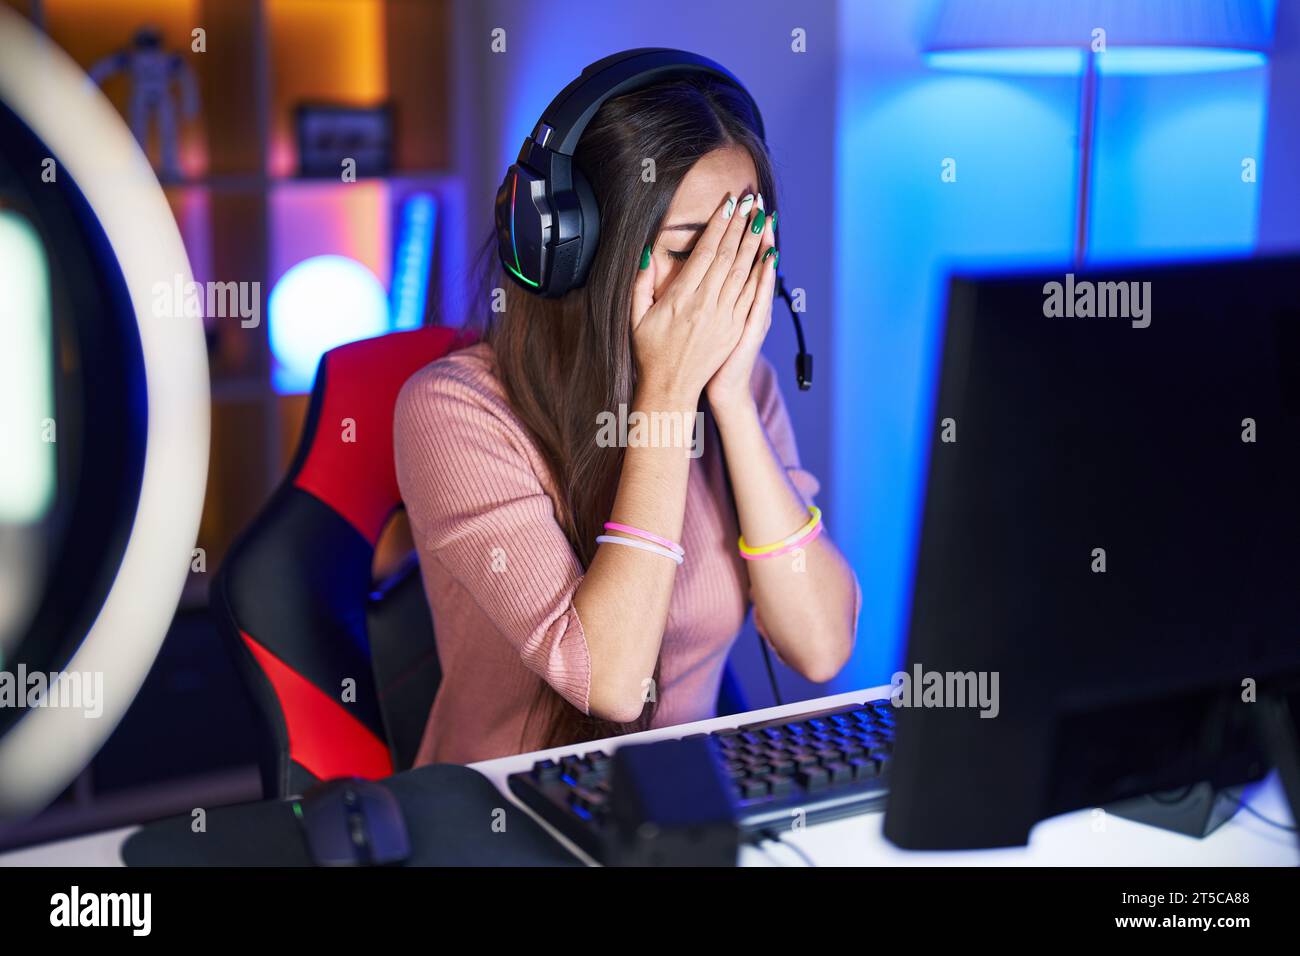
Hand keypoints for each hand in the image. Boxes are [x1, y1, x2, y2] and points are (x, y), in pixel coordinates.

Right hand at [629, 193, 767, 405]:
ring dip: (755, 242)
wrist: (671, 389)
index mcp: (681, 298)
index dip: (719, 225)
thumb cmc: (649, 352)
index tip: (729, 204)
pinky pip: (753, 296)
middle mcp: (706, 306)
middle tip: (753, 200)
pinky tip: (770, 254)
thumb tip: (648, 253)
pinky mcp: (735, 330)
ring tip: (764, 217)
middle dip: (742, 225)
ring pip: (744, 272)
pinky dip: (763, 273)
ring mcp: (724, 318)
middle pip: (729, 256)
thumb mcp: (635, 317)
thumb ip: (640, 284)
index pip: (705, 252)